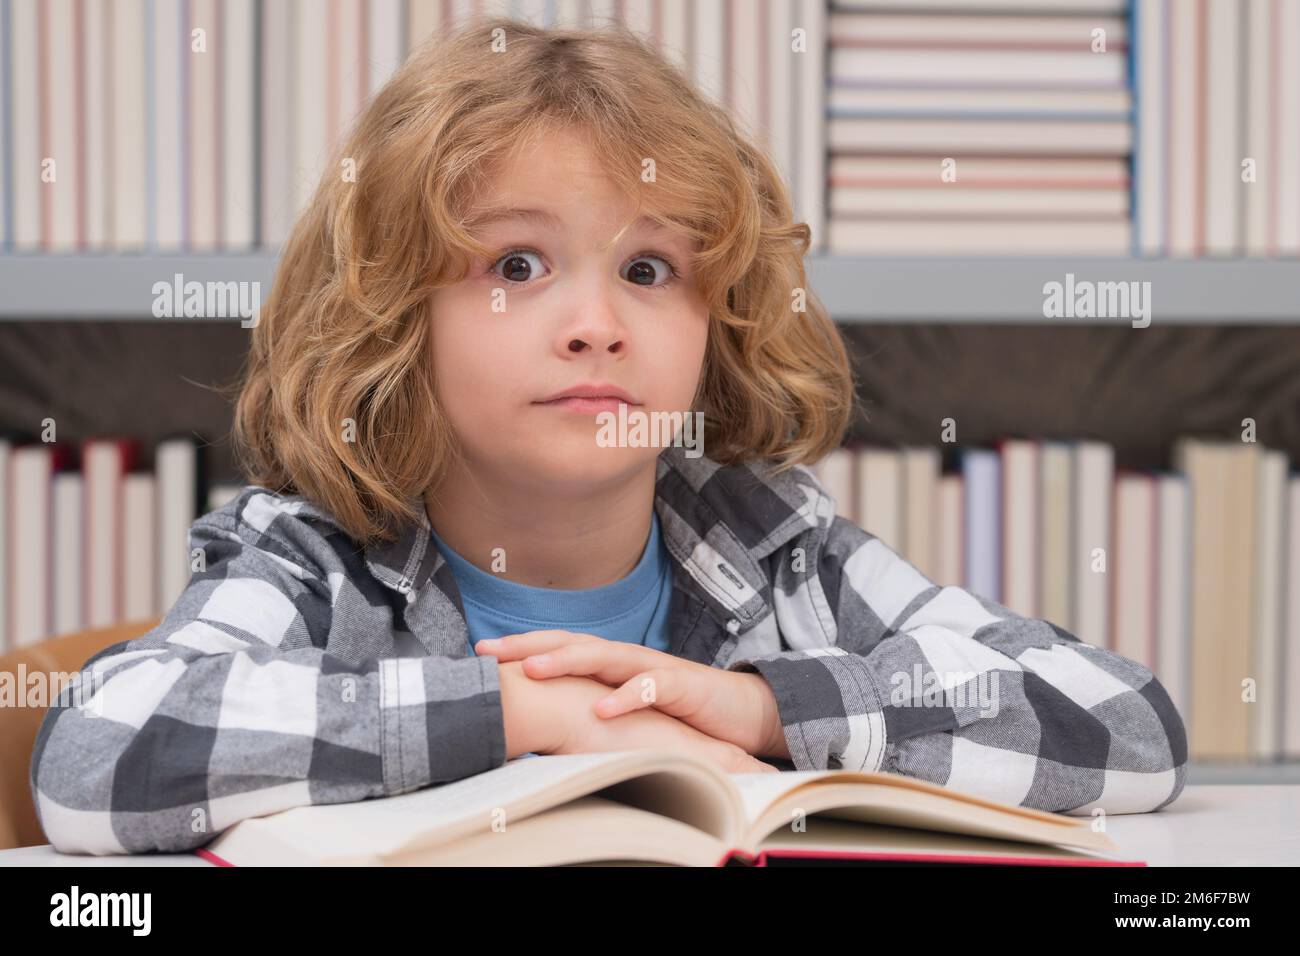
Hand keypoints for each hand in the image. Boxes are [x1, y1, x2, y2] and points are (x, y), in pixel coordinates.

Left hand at [478, 631, 789, 760]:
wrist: (739, 710)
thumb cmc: (675, 710)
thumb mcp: (624, 707)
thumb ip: (590, 704)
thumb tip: (541, 721)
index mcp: (610, 662)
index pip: (559, 646)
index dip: (520, 645)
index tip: (480, 652)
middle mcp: (626, 657)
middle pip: (572, 643)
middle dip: (528, 644)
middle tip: (489, 651)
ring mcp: (653, 668)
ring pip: (605, 657)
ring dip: (567, 662)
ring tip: (532, 669)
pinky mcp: (681, 686)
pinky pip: (650, 688)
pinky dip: (625, 698)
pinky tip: (601, 709)